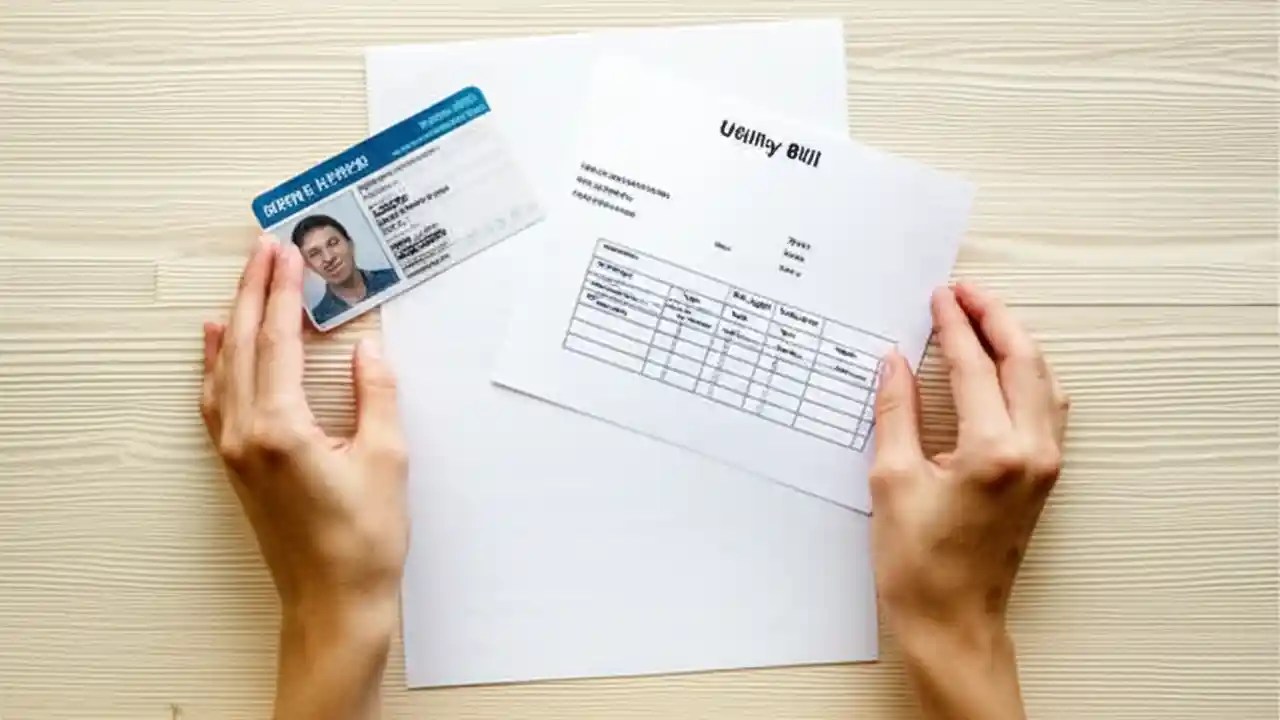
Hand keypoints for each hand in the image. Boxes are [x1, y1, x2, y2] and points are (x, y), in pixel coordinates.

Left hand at [200, 236, 407, 719]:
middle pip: (242, 344)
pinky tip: (216, 342)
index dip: (284, 292)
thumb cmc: (364, 541)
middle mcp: (246, 435)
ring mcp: (235, 452)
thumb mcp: (386, 458)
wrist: (335, 601)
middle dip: (253, 291)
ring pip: (224, 367)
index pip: (277, 341)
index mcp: (281, 428)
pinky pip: (216, 398)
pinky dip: (216, 361)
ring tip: (246, 279)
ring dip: (235, 318)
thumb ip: (374, 393)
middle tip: (266, 248)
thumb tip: (366, 347)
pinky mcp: (238, 466)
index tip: (288, 253)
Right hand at [870, 283, 1068, 719]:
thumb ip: (896, 412)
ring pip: (1042, 380)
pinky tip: (1006, 367)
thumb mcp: (892, 480)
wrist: (952, 622)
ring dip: (1014, 342)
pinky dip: (1027, 375)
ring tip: (982, 318)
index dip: (952, 326)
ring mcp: (1046, 465)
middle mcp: (1032, 451)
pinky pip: (1047, 407)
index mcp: (994, 450)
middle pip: (1022, 361)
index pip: (974, 366)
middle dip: (992, 318)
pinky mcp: (1044, 477)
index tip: (937, 298)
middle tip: (962, 293)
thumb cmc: (918, 565)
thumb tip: (893, 362)